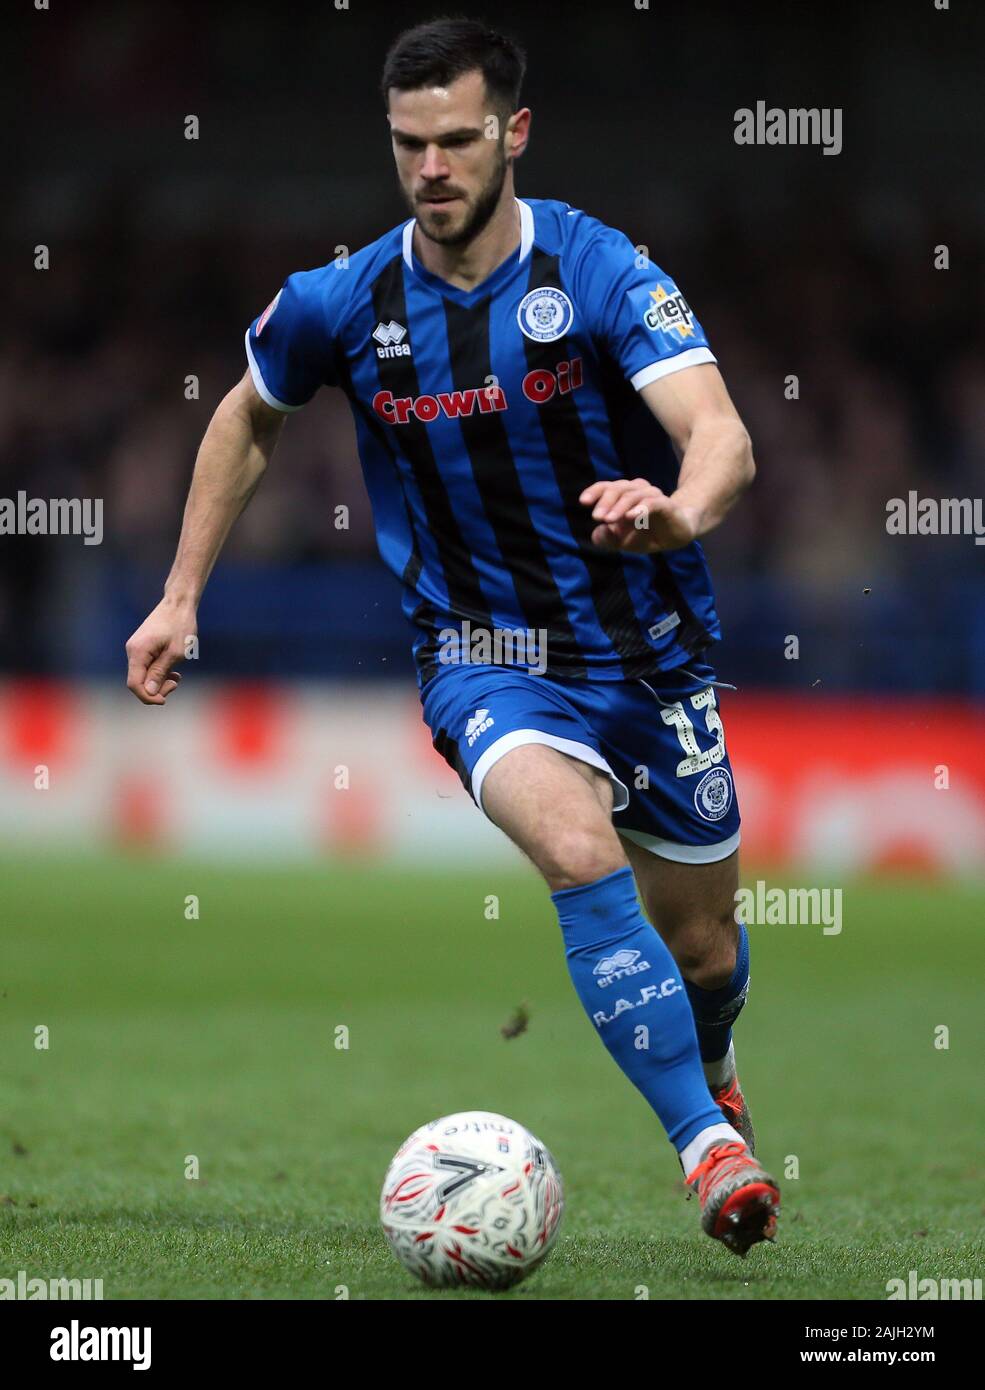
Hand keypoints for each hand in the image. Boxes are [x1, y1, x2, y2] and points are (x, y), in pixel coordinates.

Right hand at [125, 597, 196, 704]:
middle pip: (138, 681)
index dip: (148, 696)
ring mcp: (136, 649)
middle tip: (176, 683)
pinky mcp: (143, 648)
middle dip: (156, 688)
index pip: (134, 684)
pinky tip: (173, 672)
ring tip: (177, 677)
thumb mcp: (175, 653)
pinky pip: (147, 667)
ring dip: (159, 681)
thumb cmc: (180, 625)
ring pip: (143, 675)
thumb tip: (149, 692)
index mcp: (138, 652)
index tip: (165, 699)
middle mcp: (132, 651)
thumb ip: (161, 672)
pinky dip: (159, 672)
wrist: (178, 603)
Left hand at [579, 478, 700, 553]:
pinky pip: (653, 503)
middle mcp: (638, 491)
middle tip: (596, 517)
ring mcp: (653, 497)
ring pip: (634, 495)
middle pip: (618, 488)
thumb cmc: (646, 535)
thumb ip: (607, 539)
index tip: (583, 501)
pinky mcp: (666, 505)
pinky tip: (631, 517)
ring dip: (620, 506)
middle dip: (605, 501)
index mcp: (624, 495)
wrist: (676, 537)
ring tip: (609, 519)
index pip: (607, 487)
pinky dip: (641, 508)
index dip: (595, 491)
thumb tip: (598, 532)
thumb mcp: (623, 542)